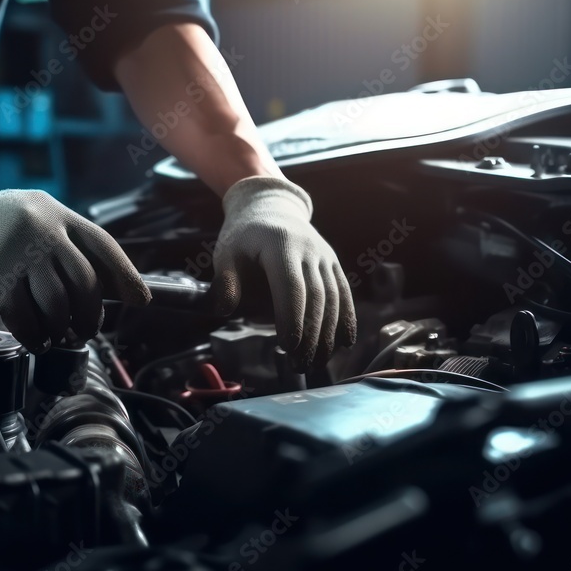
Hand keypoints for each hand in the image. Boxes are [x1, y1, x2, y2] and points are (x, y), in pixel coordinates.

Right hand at [0, 177, 150, 351]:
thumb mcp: (22, 220)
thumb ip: (58, 243)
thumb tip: (100, 286)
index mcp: (52, 212)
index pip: (102, 246)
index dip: (125, 277)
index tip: (139, 301)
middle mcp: (40, 229)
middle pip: (86, 282)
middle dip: (91, 315)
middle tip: (85, 330)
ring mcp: (17, 254)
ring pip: (59, 305)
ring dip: (63, 329)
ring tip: (57, 336)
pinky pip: (27, 320)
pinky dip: (35, 336)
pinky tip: (35, 338)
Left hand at [210, 175, 356, 368]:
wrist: (270, 205)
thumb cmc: (243, 235)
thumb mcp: (227, 252)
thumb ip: (226, 281)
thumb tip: (224, 310)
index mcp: (280, 245)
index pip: (291, 286)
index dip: (292, 317)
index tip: (287, 347)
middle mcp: (309, 249)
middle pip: (316, 297)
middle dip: (310, 335)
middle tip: (300, 365)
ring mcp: (324, 256)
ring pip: (334, 298)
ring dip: (328, 334)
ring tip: (317, 362)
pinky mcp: (333, 263)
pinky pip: (344, 293)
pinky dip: (346, 319)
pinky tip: (343, 344)